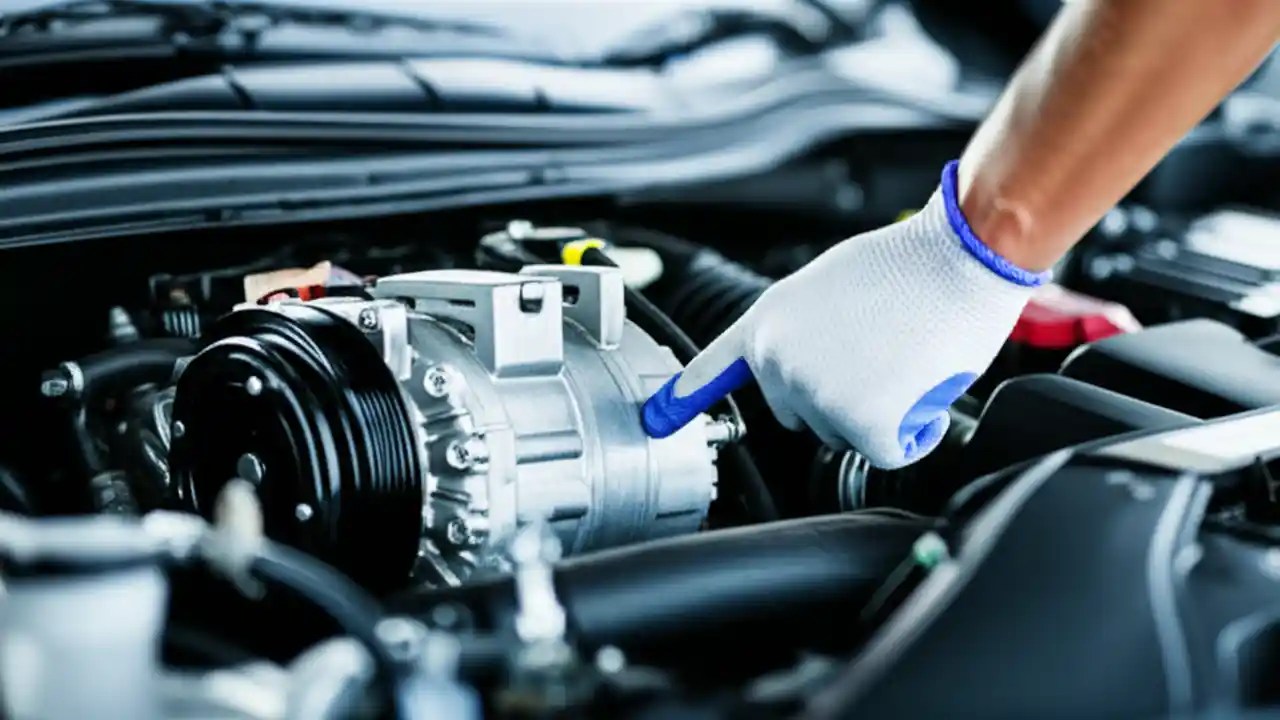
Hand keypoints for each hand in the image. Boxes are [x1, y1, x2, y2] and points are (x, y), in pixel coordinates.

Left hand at [641, 161, 1048, 468]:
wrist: (959, 255)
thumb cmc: (911, 263)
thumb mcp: (827, 286)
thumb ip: (803, 329)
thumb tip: (813, 360)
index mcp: (766, 322)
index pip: (715, 368)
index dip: (688, 398)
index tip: (660, 418)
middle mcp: (778, 360)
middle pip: (800, 414)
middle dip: (839, 398)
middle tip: (881, 352)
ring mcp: (816, 393)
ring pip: (844, 434)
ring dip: (877, 412)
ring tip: (904, 358)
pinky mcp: (861, 421)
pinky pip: (888, 451)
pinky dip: (913, 432)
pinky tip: (923, 387)